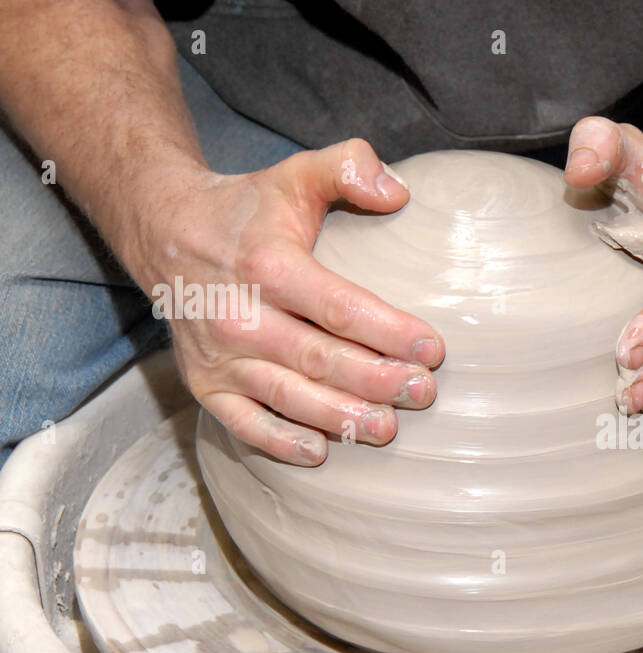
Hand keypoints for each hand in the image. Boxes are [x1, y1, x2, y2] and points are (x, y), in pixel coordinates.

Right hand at [130, 139, 443, 464]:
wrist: (164, 231)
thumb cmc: (247, 211)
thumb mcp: (295, 174)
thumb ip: (349, 167)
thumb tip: (398, 192)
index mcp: (268, 266)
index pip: (339, 307)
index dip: (389, 332)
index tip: (433, 349)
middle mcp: (239, 315)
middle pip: (320, 359)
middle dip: (377, 381)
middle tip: (423, 393)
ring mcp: (220, 355)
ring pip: (288, 395)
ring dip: (340, 418)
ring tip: (386, 428)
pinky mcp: (205, 384)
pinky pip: (242, 423)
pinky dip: (279, 442)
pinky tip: (320, 452)